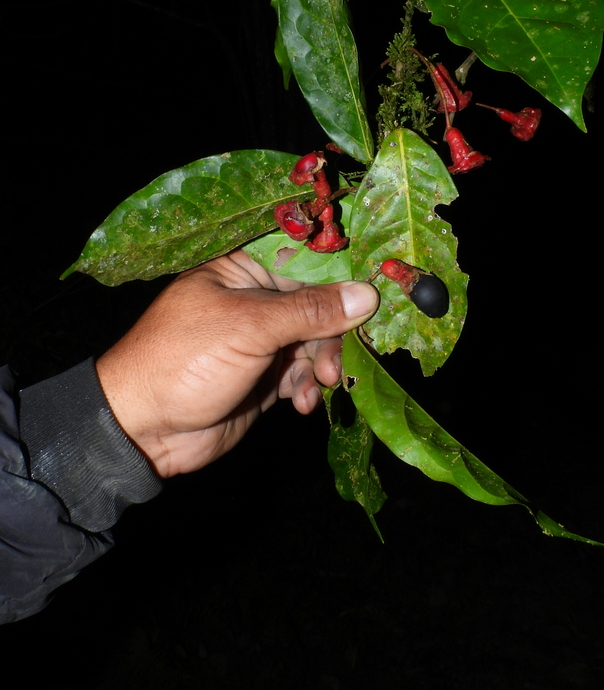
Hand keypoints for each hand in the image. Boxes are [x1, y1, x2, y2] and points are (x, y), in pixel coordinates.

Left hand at [95, 250, 378, 479]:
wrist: (142, 431)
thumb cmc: (184, 361)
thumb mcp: (249, 328)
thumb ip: (310, 310)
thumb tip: (366, 294)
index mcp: (241, 270)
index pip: (303, 259)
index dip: (340, 273)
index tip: (374, 287)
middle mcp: (253, 300)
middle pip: (317, 304)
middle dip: (332, 332)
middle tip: (335, 361)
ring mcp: (259, 340)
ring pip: (314, 341)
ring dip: (321, 363)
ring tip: (316, 385)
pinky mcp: (264, 377)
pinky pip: (302, 373)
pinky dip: (307, 386)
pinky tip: (302, 403)